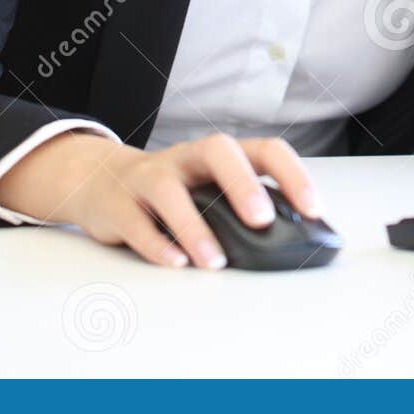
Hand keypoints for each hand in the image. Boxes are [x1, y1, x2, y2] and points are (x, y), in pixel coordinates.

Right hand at [0, 130, 321, 269]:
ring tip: (216, 262)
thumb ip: (245, 208)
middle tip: (262, 220)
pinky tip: (176, 263)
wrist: (100, 180)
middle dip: (242, 184)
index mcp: (221, 156)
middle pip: (217, 151)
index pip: (264, 149)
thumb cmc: (175, 192)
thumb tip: (298, 240)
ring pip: (169, 190)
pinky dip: (156, 245)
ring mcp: (149, 178)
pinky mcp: (118, 205)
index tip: (313, 209)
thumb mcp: (211, 189)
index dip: (292, 174)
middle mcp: (187, 158)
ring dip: (195, 227)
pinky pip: (135, 223)